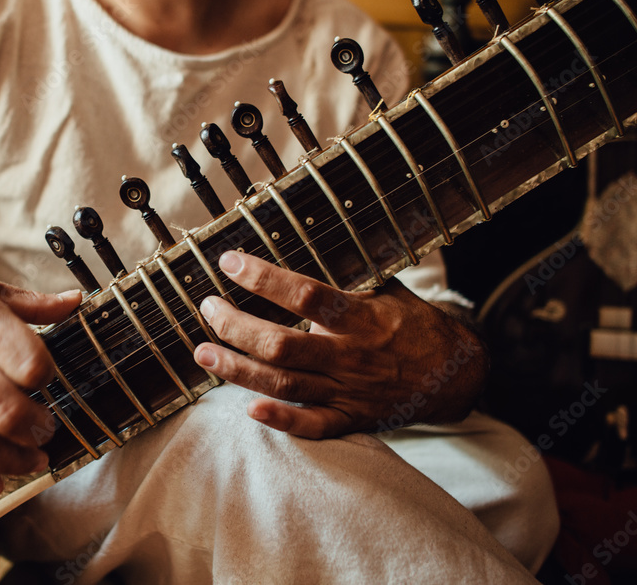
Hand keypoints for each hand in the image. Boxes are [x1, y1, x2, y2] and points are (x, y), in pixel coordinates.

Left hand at [193, 251, 486, 437]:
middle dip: (236, 327)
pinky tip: (249, 409)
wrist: (455, 375)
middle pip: (282, 345)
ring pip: (285, 384)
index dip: (263, 278)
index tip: (230, 262)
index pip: (305, 294)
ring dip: (238, 370)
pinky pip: (313, 425)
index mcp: (360, 316)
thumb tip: (306, 234)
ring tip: (203, 353)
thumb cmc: (412, 323)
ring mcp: (349, 391)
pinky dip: (282, 421)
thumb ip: (349, 273)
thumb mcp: (388, 288)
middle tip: (208, 308)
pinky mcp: (350, 419)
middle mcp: (350, 355)